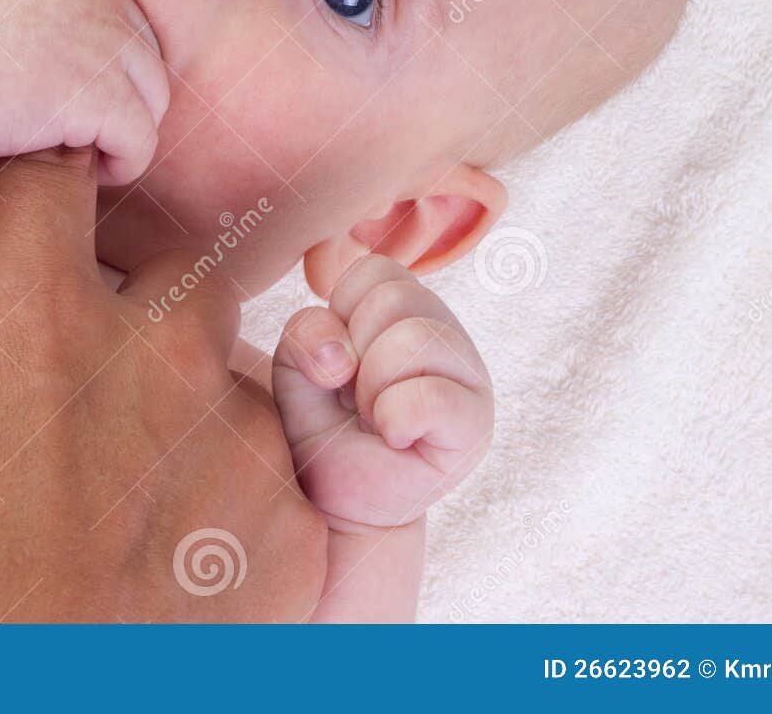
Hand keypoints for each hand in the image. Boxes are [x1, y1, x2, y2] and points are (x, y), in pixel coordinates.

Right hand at [0, 0, 168, 185]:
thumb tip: (38, 28)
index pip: (126, 23)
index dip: (110, 69)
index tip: (80, 101)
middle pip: (147, 61)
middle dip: (123, 101)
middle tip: (89, 136)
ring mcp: (109, 46)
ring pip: (152, 102)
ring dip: (125, 133)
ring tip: (89, 156)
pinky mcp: (106, 97)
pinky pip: (142, 142)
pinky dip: (124, 165)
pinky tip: (94, 175)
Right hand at [0, 147, 328, 621]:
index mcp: (49, 324)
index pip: (56, 178)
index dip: (38, 182)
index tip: (38, 201)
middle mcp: (166, 359)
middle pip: (176, 269)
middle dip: (134, 304)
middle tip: (82, 381)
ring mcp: (246, 439)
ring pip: (228, 367)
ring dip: (182, 399)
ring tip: (121, 486)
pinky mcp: (302, 521)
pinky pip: (279, 456)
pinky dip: (229, 480)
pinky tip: (169, 538)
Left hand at [272, 254, 493, 532]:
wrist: (339, 501)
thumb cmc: (321, 427)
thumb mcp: (295, 369)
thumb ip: (305, 335)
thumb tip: (340, 356)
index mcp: (406, 308)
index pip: (373, 270)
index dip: (339, 316)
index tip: (338, 364)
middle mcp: (446, 331)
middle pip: (395, 296)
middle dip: (356, 352)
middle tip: (356, 397)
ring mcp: (468, 375)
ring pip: (414, 338)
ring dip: (372, 387)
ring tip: (373, 418)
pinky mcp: (475, 422)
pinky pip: (433, 397)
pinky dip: (396, 418)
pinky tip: (393, 437)